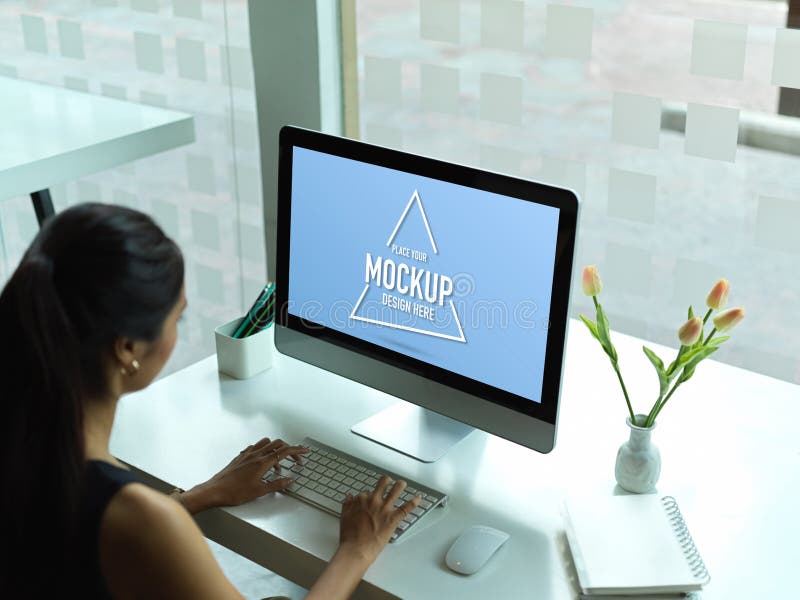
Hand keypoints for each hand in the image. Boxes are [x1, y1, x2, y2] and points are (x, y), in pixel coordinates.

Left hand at [181, 438, 307, 511]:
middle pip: (277, 444)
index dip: (297, 450)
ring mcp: (246, 454)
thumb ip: (276, 485)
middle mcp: (255, 455)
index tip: (305, 451)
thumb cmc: (234, 492)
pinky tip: (262, 460)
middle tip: (295, 459)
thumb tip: (289, 480)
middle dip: (289, 449)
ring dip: (275, 448)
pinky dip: (263, 450)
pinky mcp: (240, 457)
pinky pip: (255, 447)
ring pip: (266, 443)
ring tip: (278, 462)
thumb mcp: (259, 491)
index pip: (284, 451)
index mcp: (262, 462)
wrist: (214, 491)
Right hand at [338, 476, 420, 562]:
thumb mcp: (344, 517)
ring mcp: (384, 509)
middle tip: (389, 481)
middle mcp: (373, 501)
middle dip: (387, 481)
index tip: (370, 499)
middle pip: (382, 484)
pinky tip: (418, 498)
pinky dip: (413, 502)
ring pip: (395, 491)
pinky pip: (406, 508)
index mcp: (361, 500)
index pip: (367, 492)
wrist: (356, 550)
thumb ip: (347, 505)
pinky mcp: (393, 519)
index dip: (369, 496)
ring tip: (403, 484)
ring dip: (400, 486)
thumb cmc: (349, 536)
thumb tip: (349, 497)